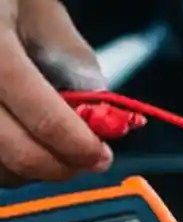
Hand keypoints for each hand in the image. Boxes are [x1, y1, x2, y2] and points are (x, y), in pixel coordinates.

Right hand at [0, 0, 109, 185]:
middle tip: (82, 162)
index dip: (80, 147)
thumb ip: (70, 56)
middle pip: (16, 151)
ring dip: (28, 170)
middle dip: (59, 166)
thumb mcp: (38, 7)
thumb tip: (99, 106)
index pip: (45, 118)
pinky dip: (3, 162)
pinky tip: (17, 144)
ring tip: (51, 152)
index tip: (100, 155)